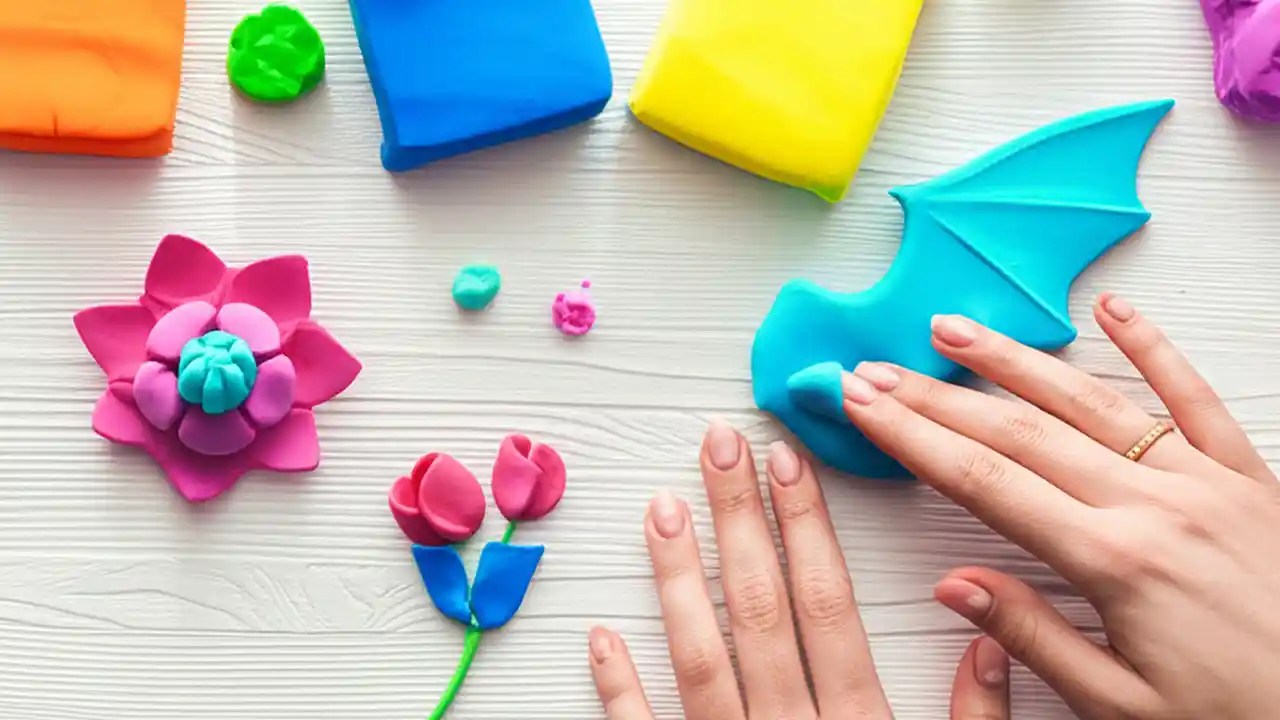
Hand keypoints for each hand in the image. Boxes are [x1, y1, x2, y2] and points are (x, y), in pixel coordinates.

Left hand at [588, 422, 1010, 718]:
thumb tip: (986, 636)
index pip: (828, 604)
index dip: (807, 527)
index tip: (787, 462)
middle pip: (761, 608)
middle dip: (739, 520)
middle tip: (718, 444)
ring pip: (700, 656)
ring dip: (680, 578)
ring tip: (662, 505)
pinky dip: (619, 687)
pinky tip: (600, 633)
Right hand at [840, 294, 1279, 718]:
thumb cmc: (1241, 714)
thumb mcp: (1121, 707)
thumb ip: (1034, 637)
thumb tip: (954, 584)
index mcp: (1116, 563)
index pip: (985, 483)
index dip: (913, 438)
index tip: (864, 405)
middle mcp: (1156, 506)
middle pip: (1020, 433)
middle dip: (937, 397)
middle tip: (878, 370)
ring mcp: (1206, 482)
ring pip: (1091, 401)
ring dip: (1014, 362)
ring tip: (956, 332)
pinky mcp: (1250, 478)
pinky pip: (1195, 398)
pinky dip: (1154, 347)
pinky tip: (1112, 311)